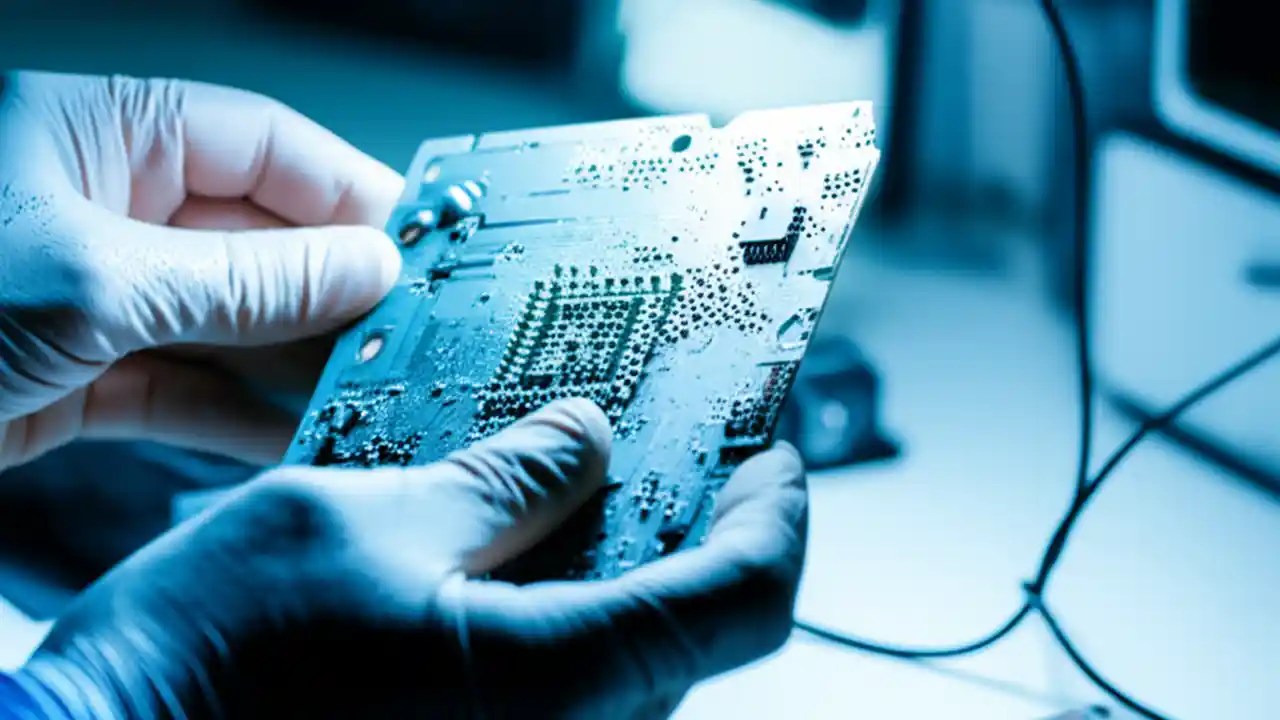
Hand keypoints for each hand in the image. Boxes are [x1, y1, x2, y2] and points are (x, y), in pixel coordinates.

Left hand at [0, 71, 402, 470]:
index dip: (350, 194)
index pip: (264, 147)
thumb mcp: (96, 281)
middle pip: (258, 244)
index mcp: (99, 135)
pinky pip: (187, 392)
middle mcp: (104, 208)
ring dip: (298, 367)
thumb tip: (363, 269)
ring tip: (369, 390)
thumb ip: (242, 282)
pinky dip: (242, 420)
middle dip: (333, 295)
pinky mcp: (79, 377)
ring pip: (230, 327)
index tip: (420, 243)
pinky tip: (300, 435)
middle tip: (408, 333)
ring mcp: (96, 298)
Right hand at [18, 400, 807, 718]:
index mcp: (560, 686)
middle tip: (676, 434)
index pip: (750, 598)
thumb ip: (503, 482)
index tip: (772, 445)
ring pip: (633, 649)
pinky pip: (568, 679)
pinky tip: (521, 539)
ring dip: (630, 557)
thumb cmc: (213, 663)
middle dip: (700, 518)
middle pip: (698, 620)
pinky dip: (569, 600)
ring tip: (590, 468)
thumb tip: (585, 441)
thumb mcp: (365, 522)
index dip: (780, 508)